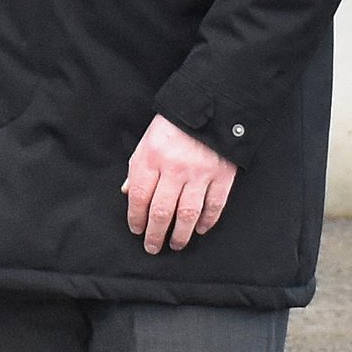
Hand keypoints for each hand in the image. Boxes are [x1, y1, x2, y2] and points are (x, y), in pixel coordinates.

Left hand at [121, 115, 237, 254]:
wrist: (211, 104)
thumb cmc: (174, 123)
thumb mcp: (148, 140)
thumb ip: (138, 167)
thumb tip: (128, 193)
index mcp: (152, 157)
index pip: (140, 197)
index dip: (136, 218)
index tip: (136, 230)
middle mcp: (175, 168)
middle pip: (162, 211)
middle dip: (155, 234)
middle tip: (152, 247)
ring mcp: (200, 173)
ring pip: (188, 214)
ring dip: (180, 235)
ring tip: (175, 245)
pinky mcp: (222, 175)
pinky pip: (214, 205)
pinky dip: (207, 221)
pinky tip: (200, 229)